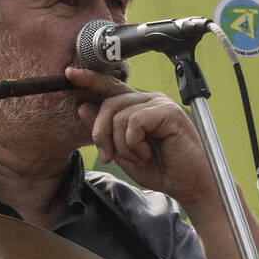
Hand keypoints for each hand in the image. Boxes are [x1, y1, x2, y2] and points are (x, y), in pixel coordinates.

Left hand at [67, 66, 217, 208]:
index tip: (69, 74)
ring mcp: (160, 104)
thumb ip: (106, 131)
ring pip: (119, 115)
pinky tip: (147, 153)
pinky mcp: (168, 112)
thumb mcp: (124, 153)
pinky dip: (134, 144)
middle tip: (107, 156)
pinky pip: (135, 122)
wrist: (189, 185)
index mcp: (139, 107)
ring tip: (139, 157)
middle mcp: (149, 100)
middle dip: (100, 133)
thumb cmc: (162, 170)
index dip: (90, 79)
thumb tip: (83, 107)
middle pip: (109, 104)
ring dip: (122, 145)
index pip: (111, 88)